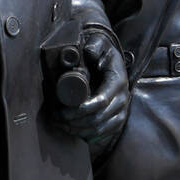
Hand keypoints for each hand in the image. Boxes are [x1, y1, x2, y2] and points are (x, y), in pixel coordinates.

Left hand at [56, 28, 129, 143]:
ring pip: (100, 129)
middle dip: (74, 122)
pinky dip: (87, 135)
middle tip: (56, 118)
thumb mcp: (100, 44)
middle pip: (98, 118)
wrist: (112, 61)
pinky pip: (103, 133)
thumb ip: (95, 46)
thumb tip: (89, 53)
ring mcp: (122, 111)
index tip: (62, 111)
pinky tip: (72, 130)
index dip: (80, 110)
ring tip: (61, 124)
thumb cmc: (103, 53)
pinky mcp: (117, 119)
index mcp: (118, 81)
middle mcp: (123, 98)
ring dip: (78, 130)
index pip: (101, 101)